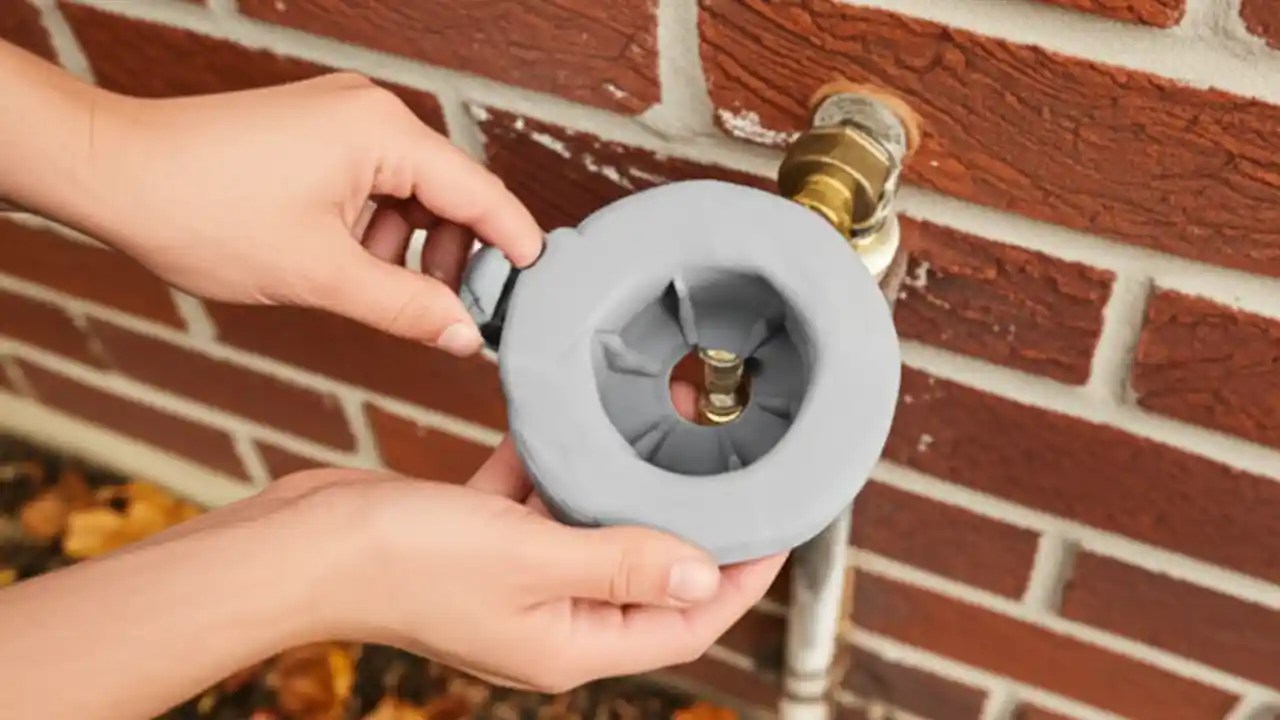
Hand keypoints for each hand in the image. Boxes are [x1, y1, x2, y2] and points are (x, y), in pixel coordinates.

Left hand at [72, 72, 541, 355]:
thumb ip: (406, 307)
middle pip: (449, 192)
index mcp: (384, 132)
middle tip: (443, 311)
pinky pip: (374, 183)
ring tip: (371, 287)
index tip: (539, 291)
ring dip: (407, 247)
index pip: (480, 193)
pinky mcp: (317, 133)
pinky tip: (345, 262)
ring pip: (410, 193)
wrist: (115, 174)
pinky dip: (374, 229)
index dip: (514, 247)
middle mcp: (372, 113)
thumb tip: (465, 336)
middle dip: (452, 256)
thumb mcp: (320, 274)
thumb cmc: (202, 210)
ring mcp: (342, 118)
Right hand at [261, 380, 782, 690]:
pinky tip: (563, 427)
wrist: (307, 545)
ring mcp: (514, 583)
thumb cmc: (405, 560)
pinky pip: (537, 507)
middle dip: (686, 526)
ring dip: (618, 490)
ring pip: (591, 534)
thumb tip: (706, 575)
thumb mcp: (532, 556)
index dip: (737, 580)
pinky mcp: (482, 545)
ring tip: (655, 438)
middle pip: (644, 576)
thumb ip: (622, 560)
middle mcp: (549, 621)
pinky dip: (552, 471)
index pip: (684, 621)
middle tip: (726, 471)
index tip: (775, 528)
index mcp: (570, 643)